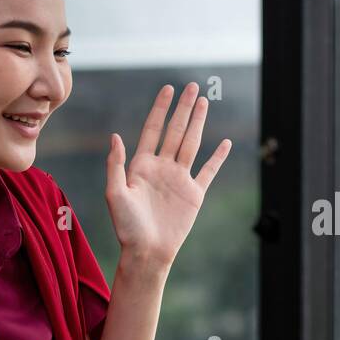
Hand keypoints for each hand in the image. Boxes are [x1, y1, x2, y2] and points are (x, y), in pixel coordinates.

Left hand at [105, 83, 231, 272]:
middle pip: (175, 131)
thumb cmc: (127, 227)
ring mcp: (179, 179)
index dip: (160, 109)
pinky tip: (225, 143)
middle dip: (183, 109)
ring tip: (205, 103)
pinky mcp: (194, 194)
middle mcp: (162, 168)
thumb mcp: (115, 194)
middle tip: (192, 87)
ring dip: (198, 123)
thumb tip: (116, 136)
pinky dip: (218, 157)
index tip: (168, 89)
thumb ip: (116, 165)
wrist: (147, 251)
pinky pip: (209, 171)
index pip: (153, 129)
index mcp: (141, 165)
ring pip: (191, 144)